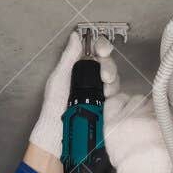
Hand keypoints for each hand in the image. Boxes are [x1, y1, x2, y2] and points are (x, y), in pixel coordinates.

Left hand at [26, 31, 118, 172]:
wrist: (57, 136)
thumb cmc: (54, 109)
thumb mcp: (59, 79)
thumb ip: (69, 57)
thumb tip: (76, 36)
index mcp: (78, 70)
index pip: (95, 52)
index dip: (102, 47)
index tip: (102, 50)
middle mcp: (91, 80)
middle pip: (108, 65)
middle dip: (109, 68)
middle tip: (104, 76)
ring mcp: (100, 95)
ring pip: (115, 80)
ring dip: (112, 82)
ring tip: (105, 90)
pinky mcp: (107, 109)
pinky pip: (119, 97)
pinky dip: (116, 96)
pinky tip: (110, 100)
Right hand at [104, 92, 172, 172]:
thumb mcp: (115, 150)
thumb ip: (118, 131)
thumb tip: (124, 124)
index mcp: (112, 125)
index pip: (115, 100)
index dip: (123, 102)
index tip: (128, 105)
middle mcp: (128, 118)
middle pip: (135, 99)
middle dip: (142, 107)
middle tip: (146, 120)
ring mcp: (146, 117)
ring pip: (152, 103)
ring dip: (155, 111)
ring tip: (157, 128)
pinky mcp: (162, 120)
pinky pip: (166, 112)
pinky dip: (168, 118)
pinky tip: (166, 131)